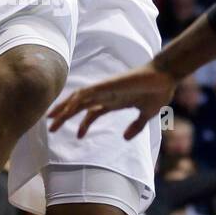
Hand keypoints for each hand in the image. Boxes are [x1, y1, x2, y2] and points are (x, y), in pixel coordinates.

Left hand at [49, 61, 174, 139]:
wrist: (165, 76)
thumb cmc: (157, 91)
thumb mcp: (146, 115)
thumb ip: (136, 126)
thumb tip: (124, 138)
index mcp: (114, 101)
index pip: (91, 111)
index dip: (82, 124)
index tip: (77, 136)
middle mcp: (106, 95)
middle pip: (78, 105)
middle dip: (63, 115)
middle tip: (49, 128)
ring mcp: (105, 89)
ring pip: (77, 99)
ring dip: (63, 109)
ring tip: (50, 121)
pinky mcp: (107, 85)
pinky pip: (86, 93)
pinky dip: (74, 102)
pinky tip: (65, 111)